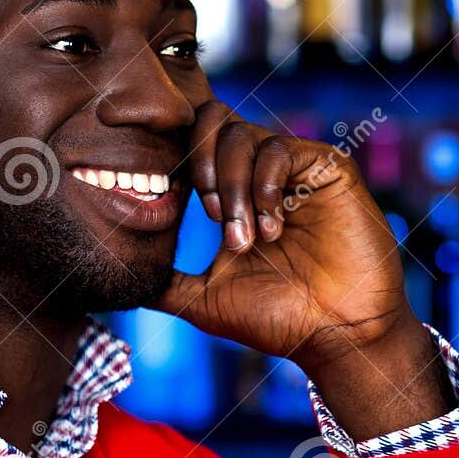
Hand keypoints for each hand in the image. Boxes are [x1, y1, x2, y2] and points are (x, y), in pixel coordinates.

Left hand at [150, 99, 455, 437]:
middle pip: (216, 122)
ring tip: (249, 240)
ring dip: (235, 189)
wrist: (337, 335)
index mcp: (234, 193)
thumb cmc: (279, 321)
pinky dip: (266, 185)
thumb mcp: (204, 300)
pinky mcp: (328, 168)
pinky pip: (281, 149)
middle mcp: (264, 173)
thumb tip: (121, 278)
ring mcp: (297, 169)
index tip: (179, 208)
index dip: (179, 163)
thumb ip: (165, 282)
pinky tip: (273, 226)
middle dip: (204, 167)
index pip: (196, 142)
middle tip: (214, 218)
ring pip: (245, 137)